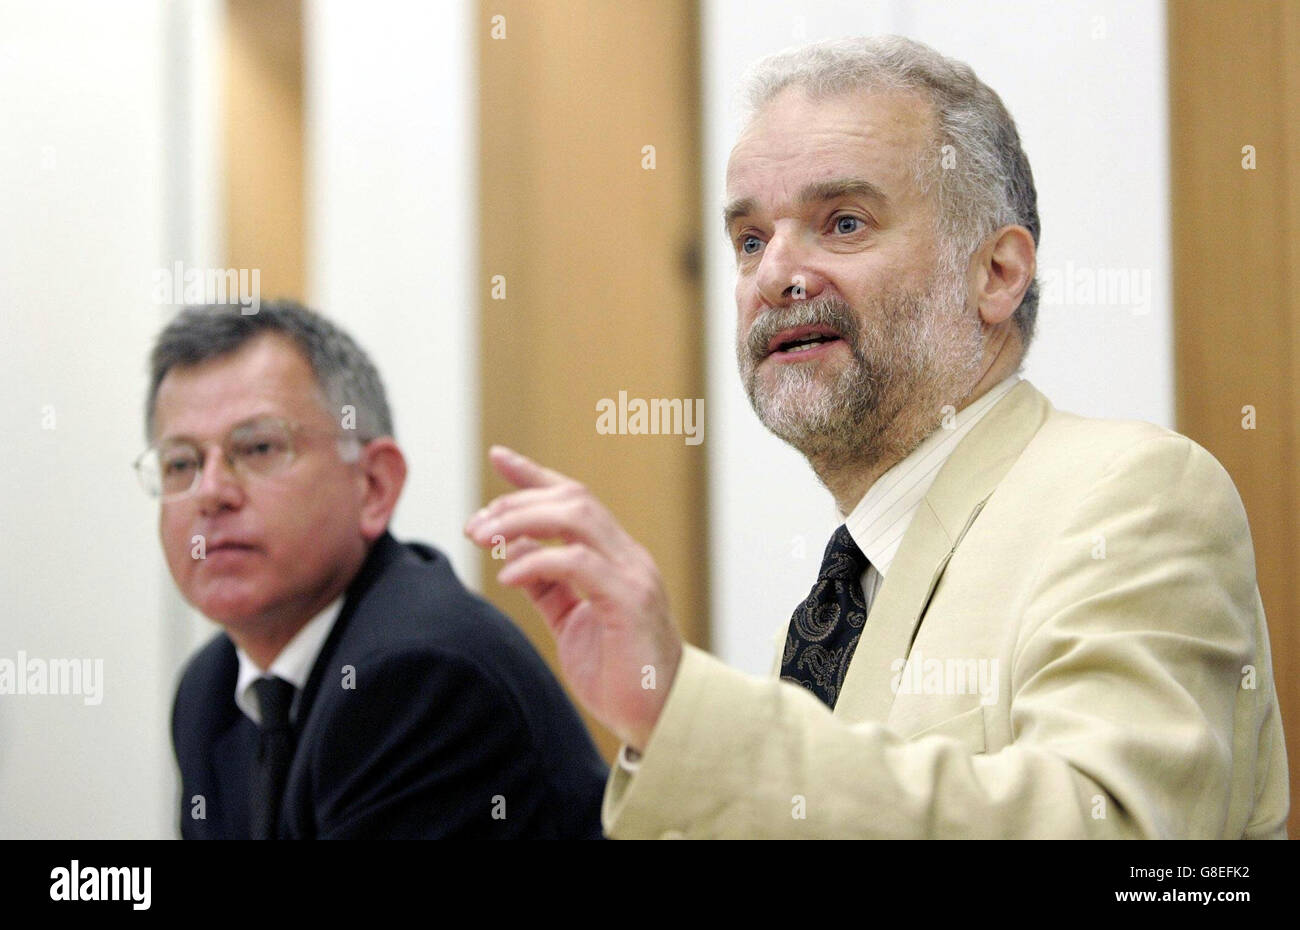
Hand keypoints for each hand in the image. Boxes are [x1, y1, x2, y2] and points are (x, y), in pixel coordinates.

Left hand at [464, 446, 682, 750]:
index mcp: (616, 558)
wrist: (658, 719)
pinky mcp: (630, 602)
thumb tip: (514, 548)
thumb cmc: (617, 674)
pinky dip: (538, 562)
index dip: (536, 475)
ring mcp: (633, 575)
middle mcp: (628, 557)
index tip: (498, 456)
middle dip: (517, 501)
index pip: (576, 499)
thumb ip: (546, 584)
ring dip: (522, 520)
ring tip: (483, 537)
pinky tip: (507, 576)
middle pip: (573, 500)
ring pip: (578, 518)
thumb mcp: (571, 621)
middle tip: (474, 525)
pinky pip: (578, 564)